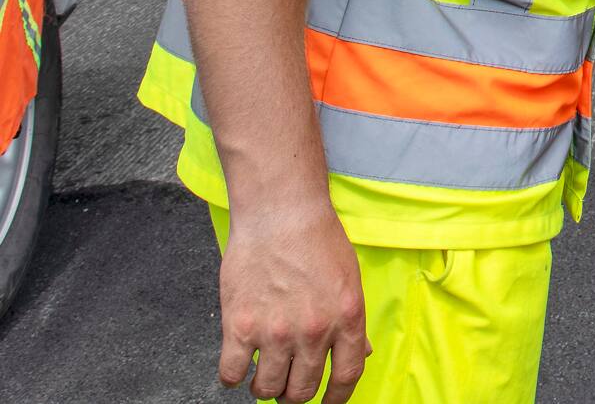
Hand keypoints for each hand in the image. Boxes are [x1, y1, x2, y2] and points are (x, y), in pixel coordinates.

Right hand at [217, 202, 369, 402]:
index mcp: (347, 318)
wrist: (281, 213)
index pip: (347, 377)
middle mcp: (313, 331)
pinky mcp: (239, 326)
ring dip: (264, 385)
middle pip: (302, 390)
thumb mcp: (349, 279)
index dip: (336, 399)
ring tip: (263, 370)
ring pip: (266, 388)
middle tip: (287, 384)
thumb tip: (361, 353)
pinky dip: (232, 375)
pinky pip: (230, 374)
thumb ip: (352, 321)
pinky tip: (237, 362)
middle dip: (295, 394)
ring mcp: (275, 332)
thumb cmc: (317, 239)